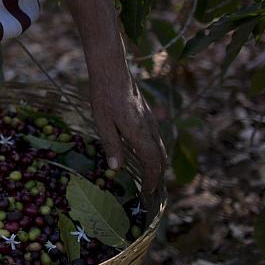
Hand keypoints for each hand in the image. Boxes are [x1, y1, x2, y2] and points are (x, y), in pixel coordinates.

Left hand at [87, 62, 166, 195]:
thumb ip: (111, 145)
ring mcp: (151, 121)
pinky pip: (156, 138)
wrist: (112, 71)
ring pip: (161, 148)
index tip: (147, 193)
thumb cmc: (104, 96)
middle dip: (158, 175)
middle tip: (149, 190)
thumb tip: (116, 169)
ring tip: (148, 176)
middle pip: (161, 158)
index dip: (152, 180)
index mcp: (140, 133)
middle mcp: (150, 128)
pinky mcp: (148, 115)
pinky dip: (155, 152)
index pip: (153, 163)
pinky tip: (143, 154)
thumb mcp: (102, 122)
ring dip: (157, 164)